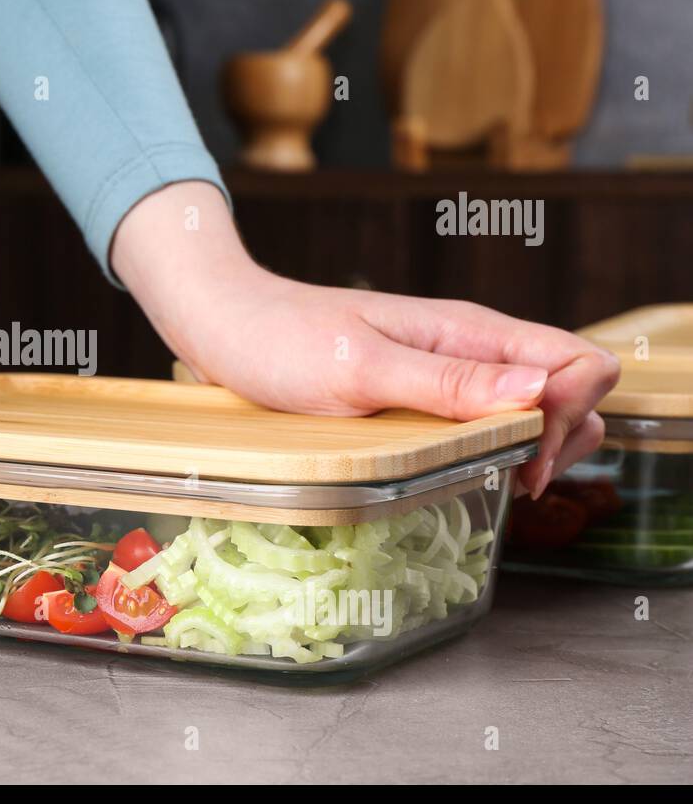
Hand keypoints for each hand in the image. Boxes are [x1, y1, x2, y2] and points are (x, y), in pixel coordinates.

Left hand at [112, 181, 619, 496]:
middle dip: (565, 437)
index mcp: (469, 331)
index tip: (525, 454)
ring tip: (496, 478)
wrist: (223, 325)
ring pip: (534, 411)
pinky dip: (494, 450)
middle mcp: (470, 350)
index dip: (574, 411)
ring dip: (534, 448)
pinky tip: (466, 471)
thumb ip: (448, 380)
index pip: (581, 361)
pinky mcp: (419, 397)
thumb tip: (538, 390)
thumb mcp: (361, 365)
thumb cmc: (280, 339)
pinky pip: (484, 422)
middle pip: (573, 391)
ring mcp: (447, 374)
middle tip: (516, 476)